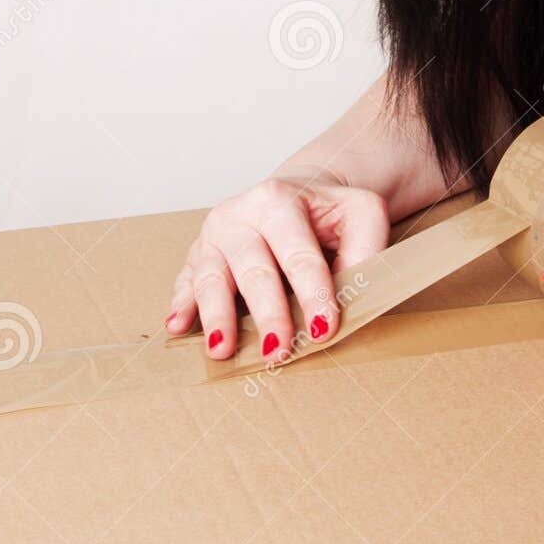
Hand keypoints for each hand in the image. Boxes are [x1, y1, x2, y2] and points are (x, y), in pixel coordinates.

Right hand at [164, 168, 390, 361]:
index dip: (313, 293)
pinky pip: (185, 281)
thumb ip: (366, 245)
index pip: (299, 254)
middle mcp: (240, 214)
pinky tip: (177, 327)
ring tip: (223, 349)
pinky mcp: (198, 253)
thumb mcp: (361, 212)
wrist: (298, 193)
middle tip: (278, 350)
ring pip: (211, 277)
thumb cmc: (328, 211)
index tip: (324, 328)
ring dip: (217, 316)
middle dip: (267, 313)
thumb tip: (355, 288)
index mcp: (280, 200)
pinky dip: (181, 305)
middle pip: (254, 270)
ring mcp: (214, 235)